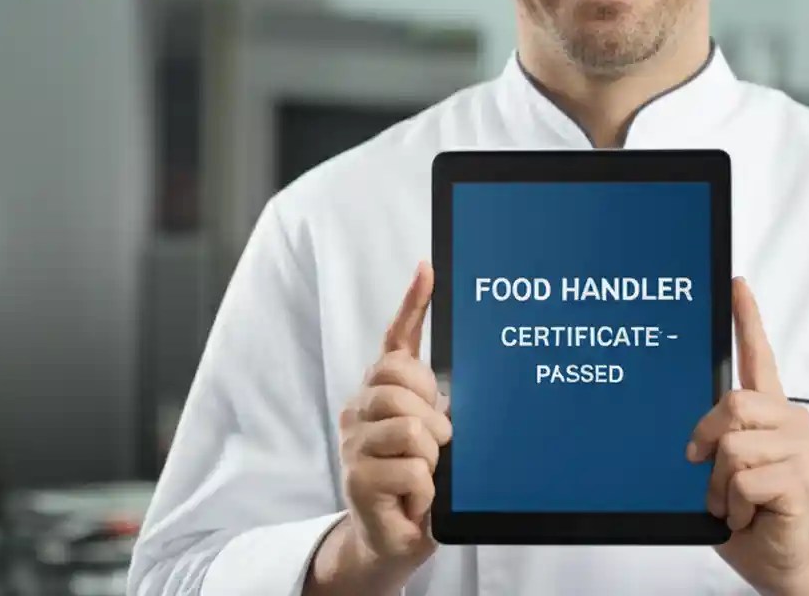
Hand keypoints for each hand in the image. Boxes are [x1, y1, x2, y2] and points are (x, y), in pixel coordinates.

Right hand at [308, 262, 450, 594]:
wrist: (395, 539)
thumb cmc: (419, 482)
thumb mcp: (435, 436)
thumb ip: (438, 404)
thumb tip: (453, 379)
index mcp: (383, 393)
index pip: (396, 341)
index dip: (413, 303)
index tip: (428, 269)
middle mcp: (361, 410)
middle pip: (400, 383)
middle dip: (433, 414)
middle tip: (438, 446)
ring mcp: (354, 444)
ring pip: (410, 427)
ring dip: (432, 457)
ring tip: (426, 473)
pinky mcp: (357, 479)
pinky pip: (411, 469)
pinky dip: (425, 489)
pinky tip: (415, 498)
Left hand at [687, 278, 808, 595]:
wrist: (776, 559)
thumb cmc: (747, 511)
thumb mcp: (720, 468)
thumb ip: (715, 438)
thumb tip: (692, 434)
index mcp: (770, 413)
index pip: (759, 356)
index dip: (748, 318)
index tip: (737, 285)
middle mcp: (790, 422)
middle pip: (732, 403)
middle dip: (706, 442)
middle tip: (707, 472)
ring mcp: (800, 450)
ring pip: (732, 447)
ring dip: (718, 486)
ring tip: (734, 501)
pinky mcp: (801, 480)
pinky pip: (743, 480)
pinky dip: (732, 505)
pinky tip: (748, 514)